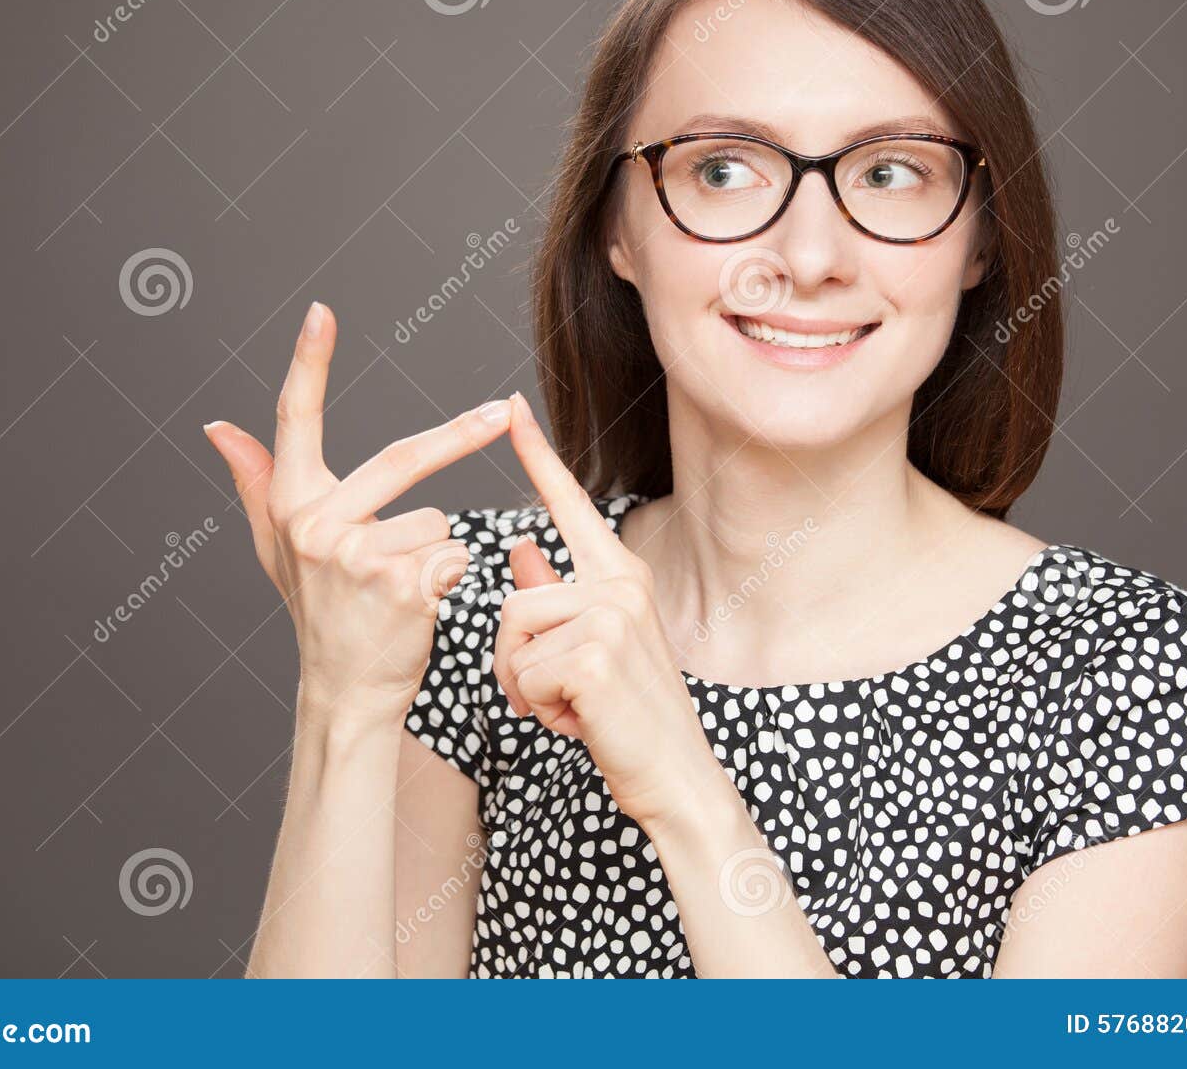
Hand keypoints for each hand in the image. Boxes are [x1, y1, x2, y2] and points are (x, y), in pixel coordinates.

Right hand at [205, 301, 511, 716]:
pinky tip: (417, 605)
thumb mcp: (276, 549)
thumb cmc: (318, 613)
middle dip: (459, 435)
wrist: (345, 690)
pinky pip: (451, 552)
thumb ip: (255, 482)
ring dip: (432, 550)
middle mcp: (314, 525)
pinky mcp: (400, 582)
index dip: (308, 363)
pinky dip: (447, 576)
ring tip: (399, 589)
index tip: (322, 311)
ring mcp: (356, 555)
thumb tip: (217, 427)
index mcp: (289, 506)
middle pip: (400, 458)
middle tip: (500, 410)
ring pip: (436, 518)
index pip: (295, 421)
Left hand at [493, 392, 718, 827]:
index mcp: (624, 575)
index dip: (538, 457)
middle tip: (554, 697)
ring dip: (525, 686)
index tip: (510, 409)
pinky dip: (540, 709)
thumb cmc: (632, 717)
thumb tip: (520, 549)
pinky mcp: (594, 655)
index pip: (572, 505)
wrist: (676, 778)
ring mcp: (612, 617)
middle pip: (514, 601)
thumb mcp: (595, 648)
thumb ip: (557, 596)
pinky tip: (580, 721)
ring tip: (570, 707)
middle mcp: (622, 584)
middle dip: (514, 661)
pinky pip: (524, 674)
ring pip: (513, 637)